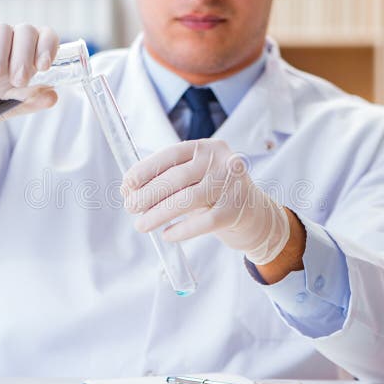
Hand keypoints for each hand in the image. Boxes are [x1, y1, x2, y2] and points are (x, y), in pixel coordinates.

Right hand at [0, 18, 59, 120]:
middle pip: (27, 31)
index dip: (48, 46)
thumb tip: (52, 96)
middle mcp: (11, 42)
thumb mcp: (7, 107)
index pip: (46, 37)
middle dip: (25, 57)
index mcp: (26, 56)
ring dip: (1, 54)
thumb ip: (29, 102)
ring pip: (3, 29)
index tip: (43, 66)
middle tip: (17, 80)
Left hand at [122, 139, 290, 265]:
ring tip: (141, 225)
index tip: (127, 183)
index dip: (146, 169)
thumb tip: (128, 189)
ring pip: (187, 200)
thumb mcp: (196, 179)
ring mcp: (232, 185)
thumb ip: (167, 180)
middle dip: (148, 194)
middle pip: (177, 178)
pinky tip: (167, 235)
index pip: (171, 154)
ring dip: (159, 214)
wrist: (256, 216)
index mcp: (208, 148)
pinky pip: (203, 222)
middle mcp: (222, 161)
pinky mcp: (237, 211)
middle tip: (130, 207)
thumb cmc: (216, 195)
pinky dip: (181, 230)